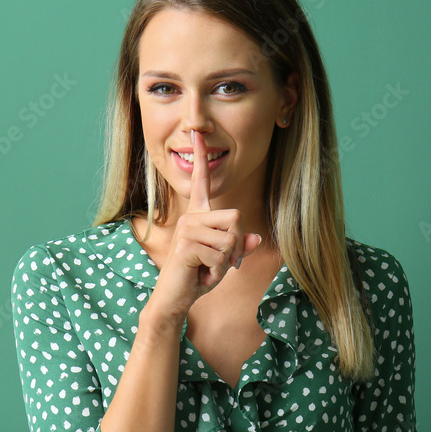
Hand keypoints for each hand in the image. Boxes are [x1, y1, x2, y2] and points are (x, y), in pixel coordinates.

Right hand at [146, 130, 262, 323]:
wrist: (174, 298)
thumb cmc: (197, 276)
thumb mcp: (223, 260)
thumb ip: (238, 247)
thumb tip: (256, 238)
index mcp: (199, 215)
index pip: (202, 182)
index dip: (201, 157)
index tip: (197, 133)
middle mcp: (192, 217)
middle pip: (236, 217)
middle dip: (236, 246)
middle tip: (219, 262)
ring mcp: (187, 228)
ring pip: (231, 238)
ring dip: (226, 261)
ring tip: (207, 268)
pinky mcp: (187, 244)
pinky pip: (221, 253)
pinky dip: (218, 270)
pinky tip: (201, 273)